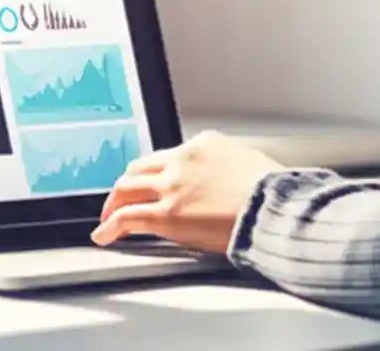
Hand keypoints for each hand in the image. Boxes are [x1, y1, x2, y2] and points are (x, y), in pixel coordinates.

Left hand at [91, 130, 285, 252]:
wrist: (275, 207)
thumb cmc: (273, 192)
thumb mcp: (248, 164)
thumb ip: (225, 169)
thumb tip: (221, 185)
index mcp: (204, 144)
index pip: (167, 156)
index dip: (155, 173)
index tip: (152, 183)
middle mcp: (182, 160)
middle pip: (139, 168)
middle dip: (127, 185)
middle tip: (121, 198)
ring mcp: (171, 186)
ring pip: (126, 188)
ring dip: (113, 203)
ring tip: (108, 217)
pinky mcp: (166, 213)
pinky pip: (127, 218)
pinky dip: (110, 226)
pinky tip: (104, 234)